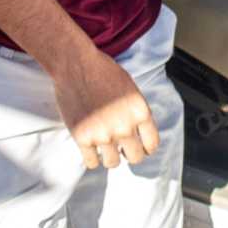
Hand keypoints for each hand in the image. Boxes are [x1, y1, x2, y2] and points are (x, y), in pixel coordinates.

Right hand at [52, 48, 159, 169]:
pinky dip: (91, 158)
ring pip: (113, 163)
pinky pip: (91, 162)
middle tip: (122, 148)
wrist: (76, 64)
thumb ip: (137, 113)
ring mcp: (103, 134)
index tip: (140, 146)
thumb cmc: (103, 72)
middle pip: (135, 157)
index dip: (146, 147)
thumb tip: (140, 136)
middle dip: (129, 153)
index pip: (152, 144)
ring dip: (110, 157)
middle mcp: (124, 126)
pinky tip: (90, 147)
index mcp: (140, 112)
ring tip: (105, 147)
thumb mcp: (131, 89)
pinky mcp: (82, 137)